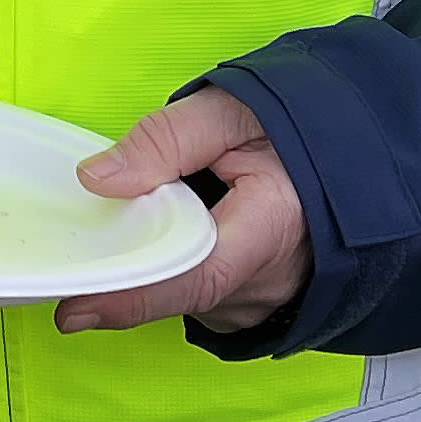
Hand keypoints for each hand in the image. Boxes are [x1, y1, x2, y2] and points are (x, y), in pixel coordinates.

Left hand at [58, 90, 313, 335]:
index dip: (135, 297)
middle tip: (81, 254)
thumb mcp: (230, 112)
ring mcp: (263, 300)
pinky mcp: (251, 305)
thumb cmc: (293, 131)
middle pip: (179, 292)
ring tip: (149, 217)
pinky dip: (173, 271)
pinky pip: (197, 298)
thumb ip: (165, 139)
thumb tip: (97, 179)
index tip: (75, 310)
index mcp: (272, 227)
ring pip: (185, 297)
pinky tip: (172, 236)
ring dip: (154, 266)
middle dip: (127, 275)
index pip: (197, 276)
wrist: (346, 154)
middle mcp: (270, 280)